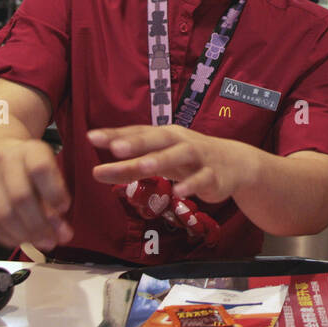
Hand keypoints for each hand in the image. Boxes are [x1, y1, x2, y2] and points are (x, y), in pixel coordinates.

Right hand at [0, 138, 71, 250]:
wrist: (2, 154)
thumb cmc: (34, 166)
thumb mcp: (53, 168)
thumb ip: (58, 195)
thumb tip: (62, 230)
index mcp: (29, 151)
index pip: (40, 169)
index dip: (54, 192)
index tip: (65, 208)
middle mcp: (5, 163)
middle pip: (20, 197)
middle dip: (40, 224)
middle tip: (56, 238)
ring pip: (4, 215)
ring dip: (27, 236)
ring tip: (44, 242)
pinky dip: (11, 238)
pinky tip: (26, 242)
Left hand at [89, 125, 256, 204]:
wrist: (236, 163)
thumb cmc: (189, 159)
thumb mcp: (160, 160)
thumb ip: (130, 166)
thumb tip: (96, 172)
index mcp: (165, 135)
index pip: (137, 133)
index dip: (116, 135)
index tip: (92, 137)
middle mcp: (180, 141)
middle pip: (157, 140)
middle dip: (137, 143)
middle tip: (115, 148)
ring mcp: (199, 157)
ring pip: (179, 155)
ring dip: (161, 160)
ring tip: (142, 167)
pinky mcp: (214, 176)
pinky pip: (202, 179)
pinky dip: (191, 185)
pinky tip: (179, 193)